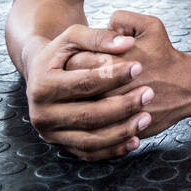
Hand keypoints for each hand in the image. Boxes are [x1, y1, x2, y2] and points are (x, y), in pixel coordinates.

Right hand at [24, 23, 153, 161]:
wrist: (42, 75)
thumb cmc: (62, 53)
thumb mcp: (74, 37)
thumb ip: (99, 37)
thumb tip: (128, 43)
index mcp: (42, 86)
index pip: (83, 83)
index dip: (113, 76)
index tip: (139, 67)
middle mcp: (42, 114)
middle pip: (88, 115)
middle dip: (122, 106)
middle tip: (148, 93)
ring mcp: (51, 134)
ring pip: (90, 140)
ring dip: (121, 131)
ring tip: (146, 118)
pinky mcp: (61, 145)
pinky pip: (89, 153)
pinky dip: (113, 150)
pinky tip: (135, 140)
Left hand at [64, 10, 190, 139]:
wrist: (188, 85)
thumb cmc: (167, 54)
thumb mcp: (150, 25)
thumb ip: (122, 19)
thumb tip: (101, 27)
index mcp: (112, 62)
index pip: (75, 62)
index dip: (72, 60)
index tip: (77, 60)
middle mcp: (110, 89)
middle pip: (75, 88)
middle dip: (74, 83)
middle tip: (79, 80)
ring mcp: (116, 113)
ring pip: (84, 111)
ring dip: (83, 104)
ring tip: (89, 96)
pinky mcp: (122, 130)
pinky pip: (98, 130)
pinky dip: (95, 123)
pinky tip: (100, 112)